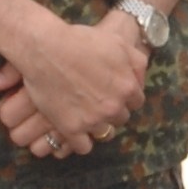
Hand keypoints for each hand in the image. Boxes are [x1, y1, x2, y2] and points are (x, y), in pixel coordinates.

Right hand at [0, 16, 148, 158]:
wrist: (46, 49)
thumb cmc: (81, 41)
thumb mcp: (118, 43)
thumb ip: (136, 62)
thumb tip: (141, 80)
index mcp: (128, 87)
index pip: (136, 102)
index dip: (124, 97)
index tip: (112, 93)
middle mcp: (114, 107)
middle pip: (121, 118)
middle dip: (111, 110)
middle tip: (96, 101)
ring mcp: (93, 120)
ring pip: (104, 133)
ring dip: (98, 126)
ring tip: (86, 116)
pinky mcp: (72, 129)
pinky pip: (84, 147)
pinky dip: (81, 141)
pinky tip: (75, 131)